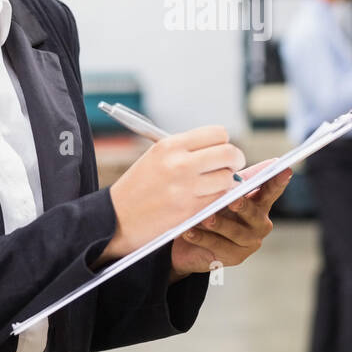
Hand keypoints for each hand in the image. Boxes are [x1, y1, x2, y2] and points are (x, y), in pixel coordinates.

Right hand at [103, 126, 245, 263]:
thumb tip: (221, 148)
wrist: (116, 218)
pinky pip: (219, 198)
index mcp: (170, 145)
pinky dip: (218, 198)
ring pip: (228, 178)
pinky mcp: (189, 210)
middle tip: (230, 166)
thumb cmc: (139, 186)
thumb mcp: (157, 157)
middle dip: (234, 160)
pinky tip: (207, 198)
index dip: (224, 142)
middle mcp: (179, 163)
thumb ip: (187, 150)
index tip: (221, 151)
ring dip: (227, 182)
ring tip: (215, 184)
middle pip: (228, 153)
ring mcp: (186, 188)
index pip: (218, 133)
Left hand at [169, 158, 289, 279]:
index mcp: (259, 204)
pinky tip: (189, 231)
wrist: (189, 244)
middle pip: (255, 214)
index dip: (278, 181)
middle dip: (244, 206)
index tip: (285, 170)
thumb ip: (233, 179)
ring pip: (236, 233)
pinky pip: (217, 246)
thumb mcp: (221, 192)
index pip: (271, 191)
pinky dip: (201, 238)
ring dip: (220, 224)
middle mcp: (259, 223)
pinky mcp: (234, 257)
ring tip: (205, 218)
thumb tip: (238, 160)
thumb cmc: (210, 210)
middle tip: (233, 200)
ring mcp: (249, 242)